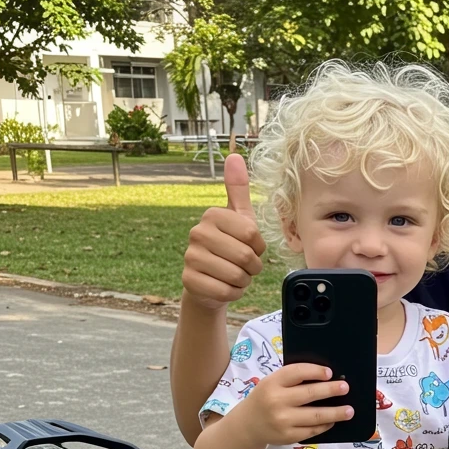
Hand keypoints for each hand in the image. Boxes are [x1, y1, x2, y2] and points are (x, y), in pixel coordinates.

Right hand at [182, 153, 265, 309]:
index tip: (250, 247)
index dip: (259, 248)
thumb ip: (238, 190)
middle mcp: (197, 233)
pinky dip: (232, 293)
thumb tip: (234, 155)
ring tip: (234, 275)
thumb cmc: (229, 246)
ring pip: (237, 276)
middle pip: (246, 257)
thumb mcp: (238, 218)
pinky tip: (224, 286)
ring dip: (243, 281)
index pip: (253, 235)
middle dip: (253, 267)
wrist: (208, 279)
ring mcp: (190, 257)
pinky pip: (225, 292)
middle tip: (244, 265)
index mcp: (212, 215)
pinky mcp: (189, 281)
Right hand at [239, 364, 352, 444]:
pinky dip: (325, 425)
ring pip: (315, 416)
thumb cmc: (266, 399)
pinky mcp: (288, 436)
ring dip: (336, 413)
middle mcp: (276, 401)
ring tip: (349, 410)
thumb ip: (292, 380)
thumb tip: (326, 377)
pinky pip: (312, 430)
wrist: (248, 425)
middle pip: (309, 394)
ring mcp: (282, 421)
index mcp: (272, 383)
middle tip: (345, 388)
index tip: (330, 373)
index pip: (297, 373)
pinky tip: (333, 421)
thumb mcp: (271, 384)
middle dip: (331, 390)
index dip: (315, 371)